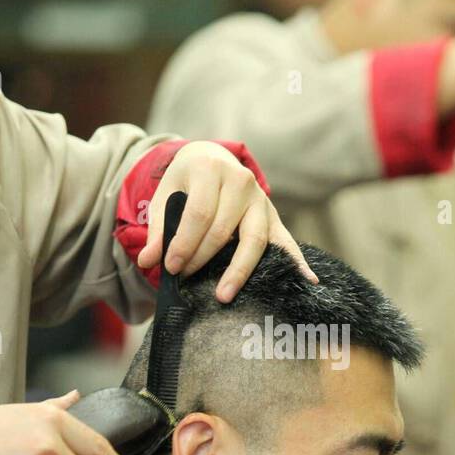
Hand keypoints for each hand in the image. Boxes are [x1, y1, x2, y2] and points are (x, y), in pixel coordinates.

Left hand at [137, 140, 317, 301]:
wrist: (212, 159)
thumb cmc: (186, 182)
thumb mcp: (166, 196)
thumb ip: (159, 229)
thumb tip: (148, 261)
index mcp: (212, 169)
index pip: (200, 214)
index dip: (185, 243)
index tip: (171, 267)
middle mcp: (242, 182)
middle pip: (224, 229)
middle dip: (203, 258)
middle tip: (186, 279)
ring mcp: (262, 200)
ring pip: (255, 239)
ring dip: (239, 270)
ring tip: (224, 295)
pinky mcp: (274, 217)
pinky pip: (286, 242)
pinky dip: (297, 261)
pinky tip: (306, 280)